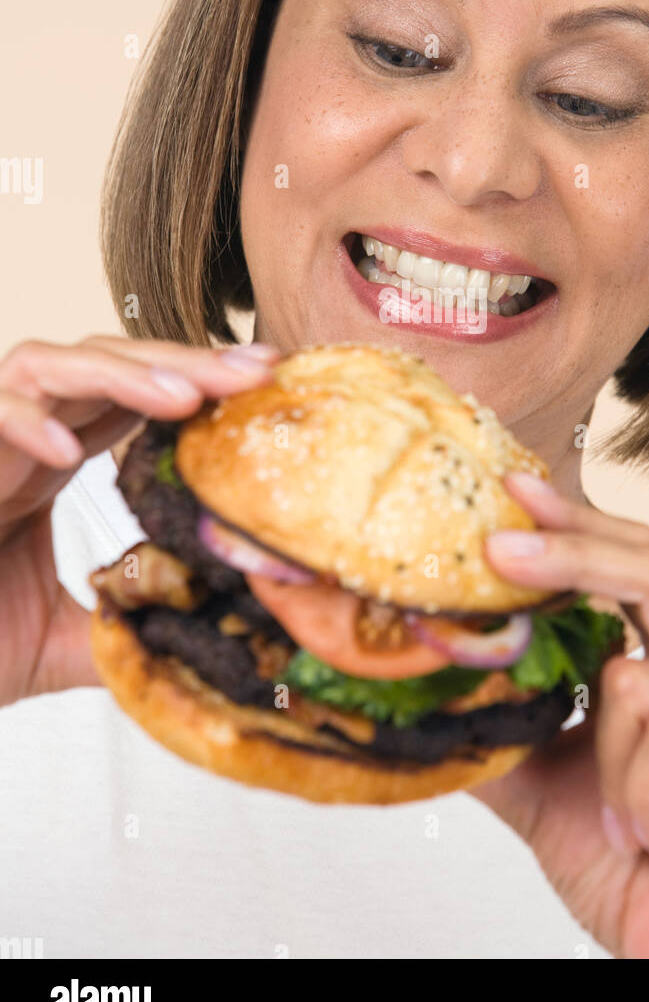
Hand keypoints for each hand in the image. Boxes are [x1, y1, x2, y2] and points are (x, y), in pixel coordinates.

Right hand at [0, 334, 280, 707]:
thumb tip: (213, 640)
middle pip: (110, 365)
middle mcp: (19, 436)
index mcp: (50, 459)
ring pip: (48, 364)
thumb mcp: (62, 641)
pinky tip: (62, 450)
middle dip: (186, 360)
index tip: (271, 387)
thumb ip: (126, 625)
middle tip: (261, 369)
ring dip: (120, 371)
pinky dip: (21, 420)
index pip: (136, 399)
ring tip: (186, 395)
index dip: (201, 384)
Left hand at [473, 472, 648, 958]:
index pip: (641, 563)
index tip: (515, 494)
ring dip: (600, 752)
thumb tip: (422, 672)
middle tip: (499, 549)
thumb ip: (500, 717)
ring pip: (638, 678)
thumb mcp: (539, 775)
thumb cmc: (619, 861)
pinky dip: (633, 787)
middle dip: (572, 556)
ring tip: (618, 812)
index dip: (581, 524)